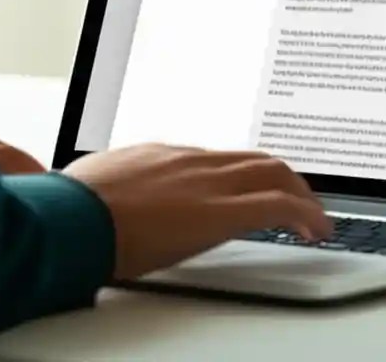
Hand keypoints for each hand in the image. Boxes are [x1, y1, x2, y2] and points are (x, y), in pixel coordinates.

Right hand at [63, 144, 330, 278]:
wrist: (69, 218)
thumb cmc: (70, 209)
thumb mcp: (90, 184)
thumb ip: (108, 184)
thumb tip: (91, 191)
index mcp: (161, 155)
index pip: (217, 158)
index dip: (242, 174)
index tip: (250, 188)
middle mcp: (190, 160)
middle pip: (254, 158)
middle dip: (283, 177)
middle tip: (297, 199)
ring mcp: (208, 182)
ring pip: (274, 172)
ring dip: (300, 194)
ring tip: (312, 216)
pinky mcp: (220, 211)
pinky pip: (278, 205)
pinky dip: (305, 215)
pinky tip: (315, 230)